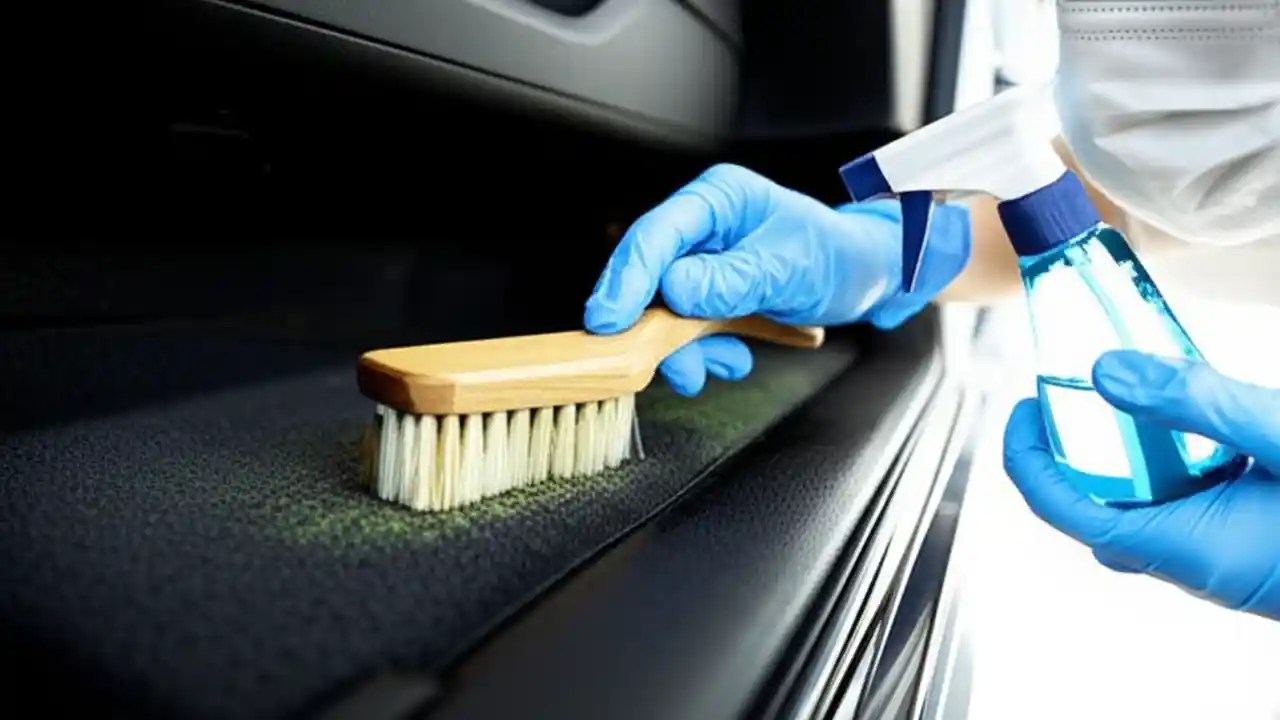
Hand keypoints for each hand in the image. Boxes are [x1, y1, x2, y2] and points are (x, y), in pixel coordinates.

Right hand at [583, 163, 971, 395]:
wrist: (869, 277)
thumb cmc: (838, 255)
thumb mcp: (789, 269)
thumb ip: (730, 280)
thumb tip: (673, 291)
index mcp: (718, 198)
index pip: (656, 235)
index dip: (626, 279)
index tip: (609, 320)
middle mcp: (703, 227)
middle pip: (650, 276)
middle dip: (653, 327)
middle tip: (655, 365)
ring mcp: (704, 262)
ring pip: (665, 311)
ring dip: (684, 349)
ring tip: (720, 367)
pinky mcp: (710, 294)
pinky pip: (687, 329)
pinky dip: (704, 353)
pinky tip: (733, 360)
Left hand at [1003, 350, 1279, 619]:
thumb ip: (1198, 404)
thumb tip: (1105, 373)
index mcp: (1189, 551)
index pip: (1065, 512)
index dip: (1028, 460)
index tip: (1023, 411)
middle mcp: (1200, 568)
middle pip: (1096, 512)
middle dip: (1068, 455)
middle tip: (1066, 399)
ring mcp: (1225, 566)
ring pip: (1143, 514)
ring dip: (1122, 463)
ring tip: (1122, 405)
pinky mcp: (1250, 553)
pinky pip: (1186, 513)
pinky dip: (1169, 470)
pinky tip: (1195, 432)